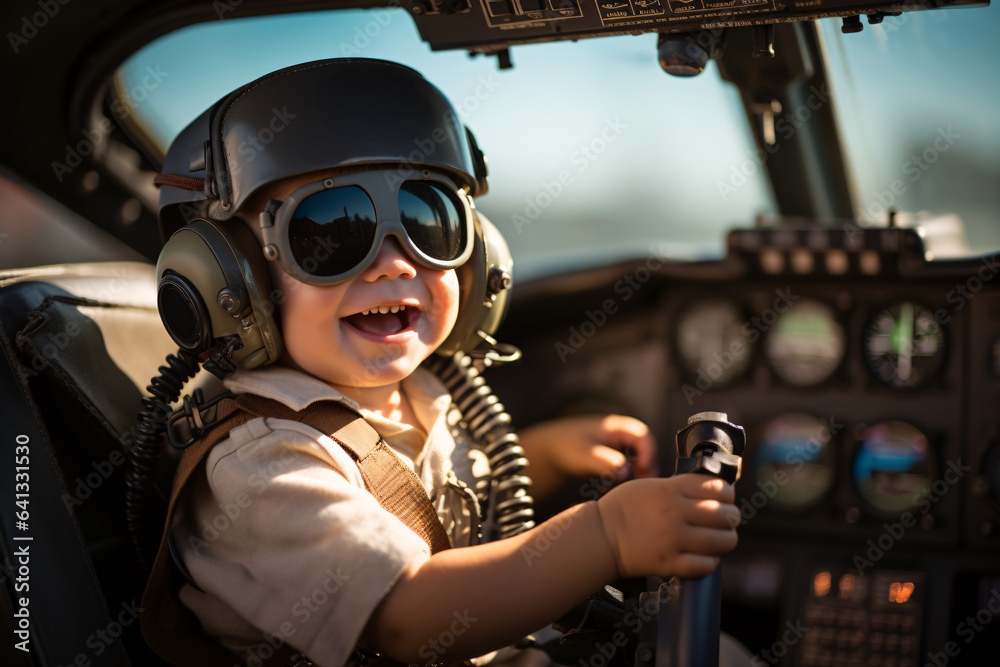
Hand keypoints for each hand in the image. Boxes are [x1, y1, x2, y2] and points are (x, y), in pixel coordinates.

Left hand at [518, 415, 656, 500]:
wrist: (549, 450)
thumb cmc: (566, 448)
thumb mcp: (584, 455)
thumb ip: (604, 462)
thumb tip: (625, 471)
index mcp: (614, 427)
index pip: (642, 435)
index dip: (648, 452)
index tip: (643, 471)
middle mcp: (619, 433)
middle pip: (644, 446)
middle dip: (648, 462)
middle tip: (646, 482)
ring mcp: (616, 443)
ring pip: (638, 455)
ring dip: (642, 469)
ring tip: (640, 486)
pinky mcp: (612, 454)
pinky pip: (630, 462)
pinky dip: (633, 472)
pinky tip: (627, 486)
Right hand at [595, 475, 738, 578]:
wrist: (601, 535)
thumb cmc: (624, 507)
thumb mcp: (649, 485)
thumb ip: (678, 486)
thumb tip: (711, 491)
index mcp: (670, 490)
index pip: (717, 487)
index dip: (728, 493)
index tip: (725, 498)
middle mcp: (674, 513)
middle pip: (724, 514)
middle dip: (732, 517)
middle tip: (727, 520)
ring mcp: (671, 539)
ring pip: (719, 541)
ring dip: (727, 541)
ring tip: (721, 539)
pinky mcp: (667, 563)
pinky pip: (703, 565)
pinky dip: (710, 562)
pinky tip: (705, 558)